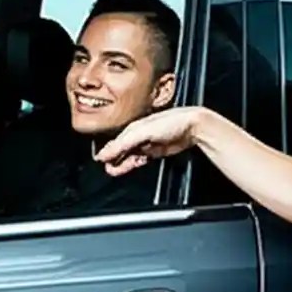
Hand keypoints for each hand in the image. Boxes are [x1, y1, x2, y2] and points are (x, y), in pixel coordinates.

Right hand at [94, 106, 208, 175]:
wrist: (192, 126)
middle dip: (113, 158)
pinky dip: (132, 163)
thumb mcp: (142, 131)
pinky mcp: (156, 152)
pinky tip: (127, 167)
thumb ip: (124, 143)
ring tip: (113, 170)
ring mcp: (148, 144)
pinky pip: (141, 159)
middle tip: (106, 167)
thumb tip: (106, 152)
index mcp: (134, 128)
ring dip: (122, 163)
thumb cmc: (171, 122)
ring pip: (130, 156)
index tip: (99, 159)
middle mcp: (140, 135)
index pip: (117, 141)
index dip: (108, 150)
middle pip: (122, 149)